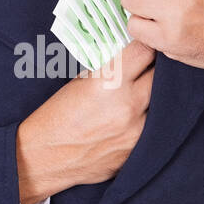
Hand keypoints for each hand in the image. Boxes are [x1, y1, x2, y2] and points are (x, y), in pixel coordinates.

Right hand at [16, 39, 155, 203]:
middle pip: (159, 76)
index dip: (146, 46)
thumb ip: (110, 70)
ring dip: (153, 96)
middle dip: (153, 69)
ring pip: (160, 104)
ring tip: (138, 94)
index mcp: (109, 82)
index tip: (145, 45)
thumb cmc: (55, 117)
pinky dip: (146, 121)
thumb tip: (132, 56)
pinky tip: (131, 118)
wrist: (43, 158)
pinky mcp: (136, 151)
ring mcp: (135, 132)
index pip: (145, 51)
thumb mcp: (80, 83)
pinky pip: (152, 129)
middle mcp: (127, 105)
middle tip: (146, 67)